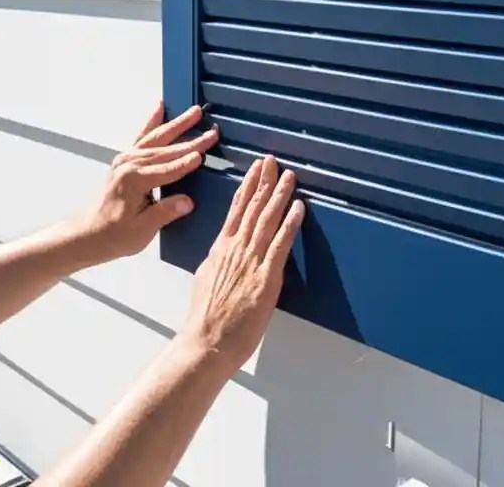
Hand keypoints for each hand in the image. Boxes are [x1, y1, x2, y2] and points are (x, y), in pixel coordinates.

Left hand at [73, 102, 218, 266]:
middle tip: (213, 132)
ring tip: (196, 112)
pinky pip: (142, 136)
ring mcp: (126, 159)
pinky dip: (151, 121)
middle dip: (192, 141)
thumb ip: (165, 213)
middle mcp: (129, 164)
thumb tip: (187, 202)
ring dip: (178, 124)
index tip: (204, 155)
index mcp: (134, 181)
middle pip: (167, 150)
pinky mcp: (125, 159)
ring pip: (157, 138)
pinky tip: (159, 107)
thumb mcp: (142, 230)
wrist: (89, 234)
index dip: (187, 163)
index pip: (168, 169)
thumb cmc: (115, 235)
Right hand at [178, 156, 305, 370]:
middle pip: (252, 208)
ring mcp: (250, 262)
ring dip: (280, 195)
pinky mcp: (266, 278)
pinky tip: (299, 207)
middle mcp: (235, 250)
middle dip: (264, 182)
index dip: (248, 187)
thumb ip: (219, 263)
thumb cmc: (204, 320)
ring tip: (289, 176)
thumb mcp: (206, 280)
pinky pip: (281, 244)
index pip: (235, 210)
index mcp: (220, 249)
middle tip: (273, 161)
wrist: (205, 342)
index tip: (255, 170)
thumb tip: (224, 254)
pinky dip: (290, 223)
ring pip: (267, 220)